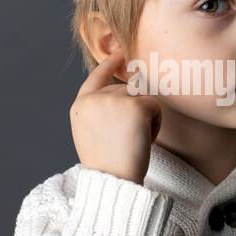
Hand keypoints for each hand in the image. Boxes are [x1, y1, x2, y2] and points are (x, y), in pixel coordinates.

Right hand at [69, 46, 162, 184]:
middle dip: (134, 111)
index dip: (109, 64)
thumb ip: (100, 111)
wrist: (113, 181)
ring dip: (145, 119)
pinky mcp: (135, 105)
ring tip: (132, 141)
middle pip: (126, 90)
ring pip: (142, 97)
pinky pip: (155, 106)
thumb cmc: (107, 166)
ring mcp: (113, 99)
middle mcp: (94, 99)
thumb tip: (125, 90)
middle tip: (126, 140)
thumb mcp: (91, 133)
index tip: (119, 53)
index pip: (95, 77)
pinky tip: (143, 140)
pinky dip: (155, 125)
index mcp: (80, 107)